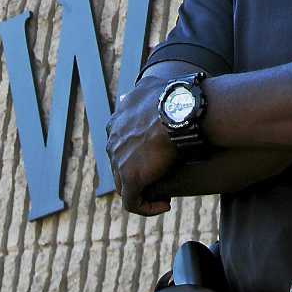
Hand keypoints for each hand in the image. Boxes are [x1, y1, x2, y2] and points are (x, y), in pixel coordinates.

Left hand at [104, 74, 179, 214]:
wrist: (178, 110)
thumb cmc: (173, 96)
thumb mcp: (152, 85)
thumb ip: (145, 88)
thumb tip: (146, 83)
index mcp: (116, 121)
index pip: (121, 142)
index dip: (138, 152)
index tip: (158, 155)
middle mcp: (112, 140)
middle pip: (121, 164)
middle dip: (140, 172)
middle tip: (162, 175)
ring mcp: (119, 160)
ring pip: (125, 185)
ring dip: (143, 191)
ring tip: (164, 194)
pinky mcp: (130, 177)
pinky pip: (133, 202)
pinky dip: (147, 207)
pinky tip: (165, 204)